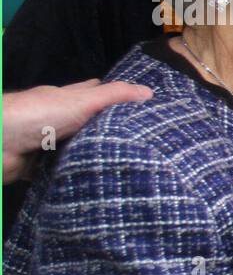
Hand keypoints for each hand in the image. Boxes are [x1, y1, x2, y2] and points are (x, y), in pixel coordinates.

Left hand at [2, 80, 152, 183]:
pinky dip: (77, 176)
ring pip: (77, 148)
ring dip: (94, 155)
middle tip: (144, 143)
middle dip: (110, 130)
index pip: (94, 92)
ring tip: (130, 165)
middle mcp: (57, 119)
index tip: (144, 107)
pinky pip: (63, 172)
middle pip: (88, 123)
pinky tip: (99, 183)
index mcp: (65, 99)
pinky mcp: (40, 167)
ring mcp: (47, 143)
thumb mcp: (81, 101)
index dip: (117, 97)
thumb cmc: (39, 116)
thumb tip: (150, 91)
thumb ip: (114, 96)